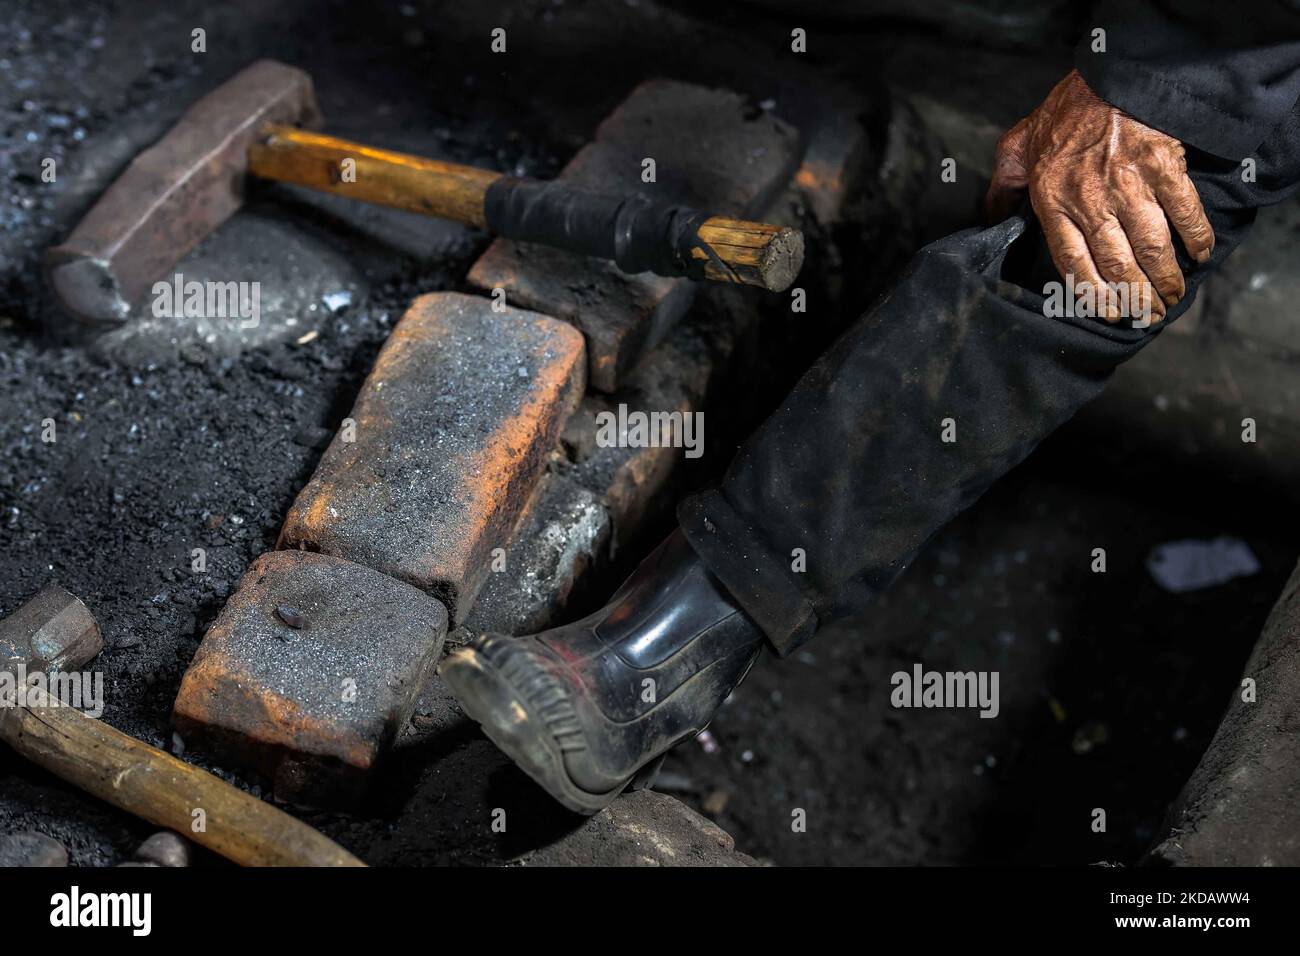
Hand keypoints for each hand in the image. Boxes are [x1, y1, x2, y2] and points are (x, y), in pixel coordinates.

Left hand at [987, 69, 1214, 323]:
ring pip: (1150, 246)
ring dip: (1165, 277)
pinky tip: (1199, 254)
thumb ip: (1002, 186)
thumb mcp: (1016, 147)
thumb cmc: (1063, 111)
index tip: (1110, 313)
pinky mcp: (1162, 165)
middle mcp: (1089, 200)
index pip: (1071, 264)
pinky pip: (1183, 210)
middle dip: (1135, 297)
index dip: (1093, 295)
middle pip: (1115, 264)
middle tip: (1148, 315)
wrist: (1110, 72)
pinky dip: (1195, 236)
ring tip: (1173, 296)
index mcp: (1052, 202)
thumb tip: (988, 219)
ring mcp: (1128, 183)